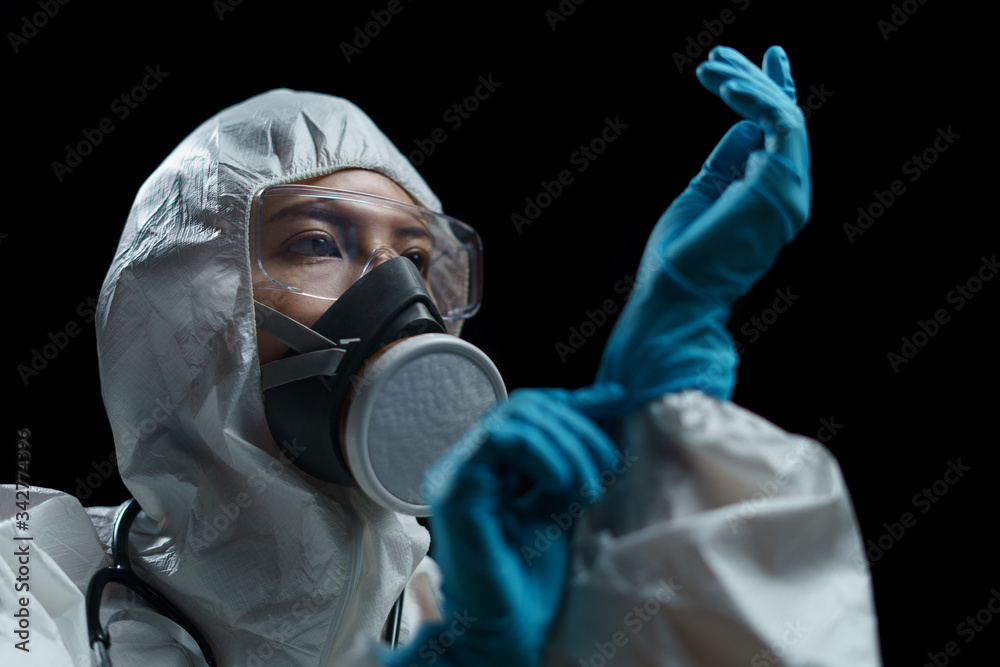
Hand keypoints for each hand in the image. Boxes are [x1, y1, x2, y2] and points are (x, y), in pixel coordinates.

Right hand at [382, 383, 624, 666]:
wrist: (513, 626)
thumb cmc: (530, 576)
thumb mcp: (561, 501)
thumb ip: (571, 459)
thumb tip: (604, 408)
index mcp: (487, 465)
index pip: (528, 410)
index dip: (573, 401)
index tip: (615, 399)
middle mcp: (465, 463)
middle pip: (525, 407)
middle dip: (577, 428)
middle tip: (607, 467)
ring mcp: (456, 474)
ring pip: (515, 418)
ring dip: (566, 444)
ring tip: (589, 487)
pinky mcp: (457, 490)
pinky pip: (500, 443)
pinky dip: (542, 454)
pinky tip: (562, 483)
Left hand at [596, 45, 810, 408]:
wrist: (675, 295)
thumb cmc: (680, 256)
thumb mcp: (704, 191)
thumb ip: (729, 157)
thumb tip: (743, 120)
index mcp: (771, 198)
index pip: (782, 137)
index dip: (774, 93)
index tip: (765, 57)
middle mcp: (790, 195)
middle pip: (784, 122)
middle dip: (755, 80)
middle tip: (718, 56)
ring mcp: (790, 193)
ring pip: (783, 116)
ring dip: (746, 84)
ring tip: (709, 67)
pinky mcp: (781, 187)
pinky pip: (779, 124)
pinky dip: (754, 98)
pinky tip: (724, 85)